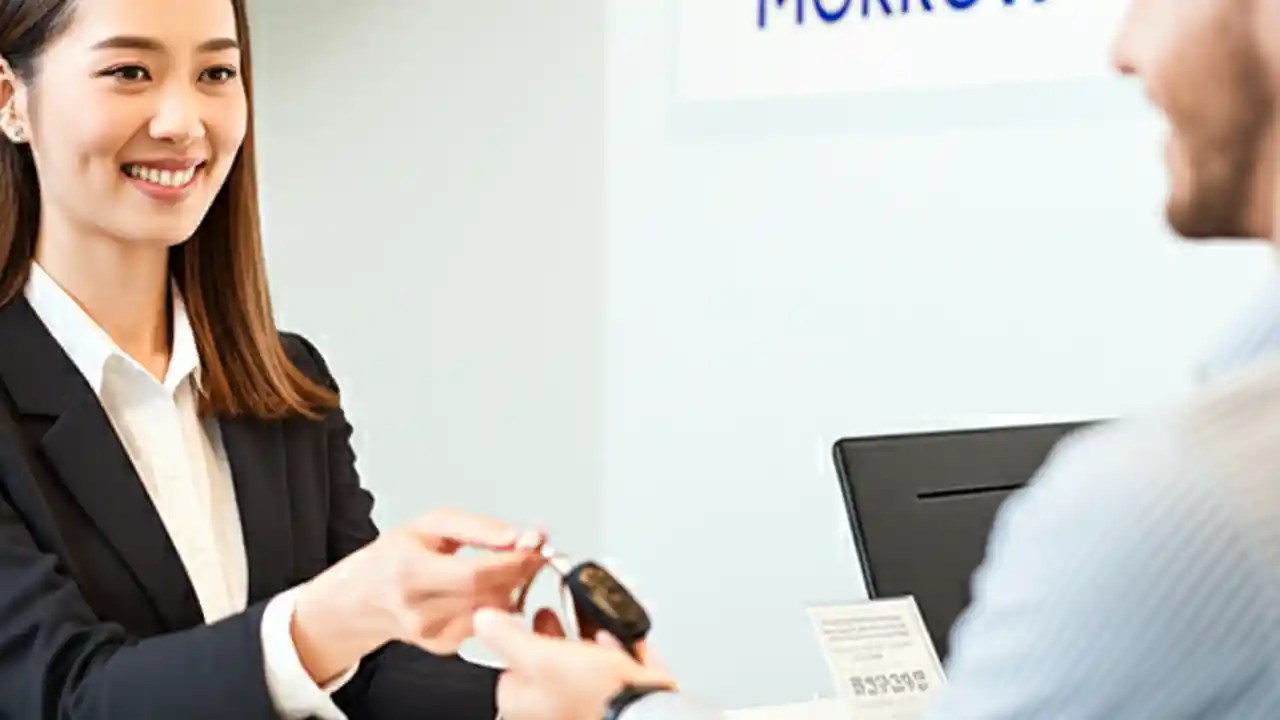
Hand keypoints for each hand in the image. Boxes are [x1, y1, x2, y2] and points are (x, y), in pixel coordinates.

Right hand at [292, 510, 544, 683]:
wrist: (363, 597)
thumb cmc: (395, 556)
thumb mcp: (430, 525)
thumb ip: (478, 527)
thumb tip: (517, 534)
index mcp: (409, 571)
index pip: (475, 573)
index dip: (513, 559)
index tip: (535, 544)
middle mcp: (417, 608)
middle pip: (488, 594)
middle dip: (521, 571)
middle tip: (534, 551)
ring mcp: (430, 633)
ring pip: (493, 611)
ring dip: (515, 587)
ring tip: (513, 565)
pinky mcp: (443, 646)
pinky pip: (485, 622)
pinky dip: (497, 603)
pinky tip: (490, 588)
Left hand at [474, 608, 675, 719]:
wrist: (643, 709)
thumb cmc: (591, 696)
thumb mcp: (540, 656)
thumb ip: (506, 637)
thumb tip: (482, 620)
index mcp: (522, 706)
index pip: (510, 669)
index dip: (519, 639)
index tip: (529, 618)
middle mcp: (549, 712)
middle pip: (546, 666)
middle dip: (555, 636)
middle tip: (557, 616)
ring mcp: (582, 707)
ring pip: (579, 665)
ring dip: (585, 639)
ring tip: (589, 619)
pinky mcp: (612, 698)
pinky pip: (608, 669)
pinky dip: (610, 650)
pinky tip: (612, 637)